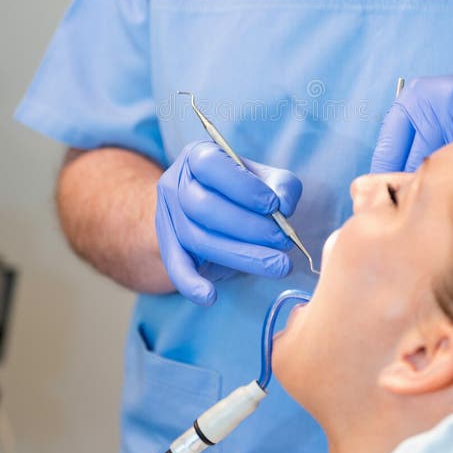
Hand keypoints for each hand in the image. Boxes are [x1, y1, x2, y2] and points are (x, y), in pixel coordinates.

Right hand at [155, 141, 301, 304]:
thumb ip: (281, 185)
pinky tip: (210, 296)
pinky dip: (190, 283)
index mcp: (198, 156)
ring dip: (239, 255)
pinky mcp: (167, 246)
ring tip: (276, 265)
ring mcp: (167, 215)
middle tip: (282, 241)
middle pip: (203, 206)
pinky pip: (174, 266)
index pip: (211, 166)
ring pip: (196, 238)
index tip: (274, 206)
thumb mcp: (264, 178)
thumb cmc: (241, 189)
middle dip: (247, 227)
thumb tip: (284, 206)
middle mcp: (176, 183)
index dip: (243, 187)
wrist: (203, 203)